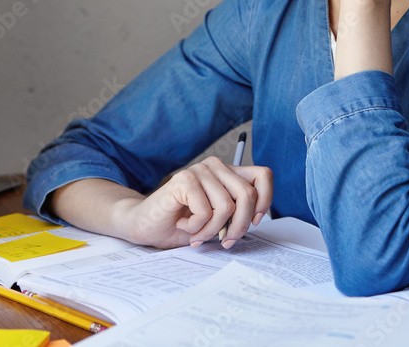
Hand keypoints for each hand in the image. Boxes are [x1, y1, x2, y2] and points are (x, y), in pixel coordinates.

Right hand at [115, 156, 272, 248]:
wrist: (144, 226)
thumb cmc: (181, 224)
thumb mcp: (217, 220)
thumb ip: (236, 213)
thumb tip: (255, 219)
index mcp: (228, 172)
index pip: (263, 175)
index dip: (265, 200)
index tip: (254, 222)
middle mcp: (216, 166)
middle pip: (248, 195)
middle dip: (239, 226)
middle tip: (225, 242)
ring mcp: (199, 171)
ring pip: (227, 207)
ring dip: (212, 230)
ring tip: (197, 235)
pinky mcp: (184, 180)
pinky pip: (205, 211)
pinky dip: (196, 228)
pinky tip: (182, 225)